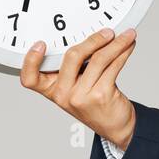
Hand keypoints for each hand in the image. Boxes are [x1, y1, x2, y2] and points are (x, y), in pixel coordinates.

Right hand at [20, 27, 138, 147]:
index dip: (31, 60)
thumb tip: (92, 35)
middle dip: (93, 40)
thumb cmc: (93, 101)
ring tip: (126, 36)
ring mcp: (80, 96)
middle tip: (107, 32)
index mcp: (50, 89)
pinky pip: (113, 66)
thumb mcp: (75, 86)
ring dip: (116, 44)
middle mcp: (62, 94)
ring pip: (98, 59)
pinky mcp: (100, 96)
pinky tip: (128, 46)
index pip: (30, 78)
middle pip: (72, 57)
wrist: (113, 125)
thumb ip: (73, 67)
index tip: (40, 44)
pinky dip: (123, 52)